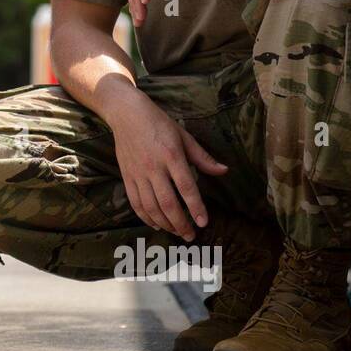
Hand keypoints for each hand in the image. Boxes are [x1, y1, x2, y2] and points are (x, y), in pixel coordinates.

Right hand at [109, 94, 226, 241]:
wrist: (126, 114)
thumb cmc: (159, 123)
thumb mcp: (184, 136)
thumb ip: (203, 157)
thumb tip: (224, 171)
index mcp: (172, 156)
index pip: (186, 187)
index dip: (196, 207)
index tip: (203, 223)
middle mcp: (154, 167)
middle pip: (168, 203)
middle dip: (180, 223)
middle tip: (191, 236)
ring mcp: (138, 174)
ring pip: (151, 206)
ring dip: (165, 223)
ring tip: (177, 232)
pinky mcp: (127, 177)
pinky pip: (135, 202)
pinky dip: (146, 217)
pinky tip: (156, 224)